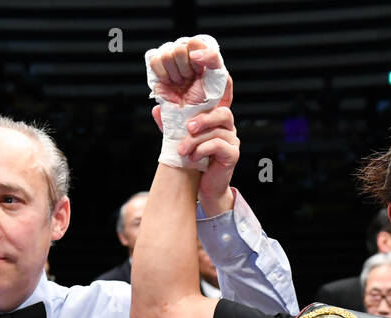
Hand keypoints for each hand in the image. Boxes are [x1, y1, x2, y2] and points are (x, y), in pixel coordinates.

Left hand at [145, 36, 231, 170]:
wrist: (201, 186)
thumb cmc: (191, 158)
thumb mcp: (178, 136)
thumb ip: (170, 122)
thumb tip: (156, 107)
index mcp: (214, 115)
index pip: (223, 91)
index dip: (218, 74)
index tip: (200, 58)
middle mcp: (227, 124)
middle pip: (223, 111)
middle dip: (203, 119)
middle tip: (187, 128)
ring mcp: (232, 139)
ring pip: (218, 129)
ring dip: (197, 139)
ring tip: (183, 150)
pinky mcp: (233, 154)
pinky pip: (219, 146)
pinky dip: (202, 150)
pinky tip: (192, 158)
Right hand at [148, 37, 229, 108]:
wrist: (196, 118)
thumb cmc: (212, 102)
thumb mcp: (222, 80)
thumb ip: (213, 59)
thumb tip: (193, 54)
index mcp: (202, 54)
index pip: (194, 43)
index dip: (195, 57)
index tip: (199, 72)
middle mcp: (186, 55)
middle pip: (179, 49)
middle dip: (185, 69)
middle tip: (189, 80)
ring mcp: (172, 62)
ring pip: (167, 54)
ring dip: (175, 73)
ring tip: (180, 83)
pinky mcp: (159, 70)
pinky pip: (155, 61)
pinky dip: (162, 74)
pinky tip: (170, 82)